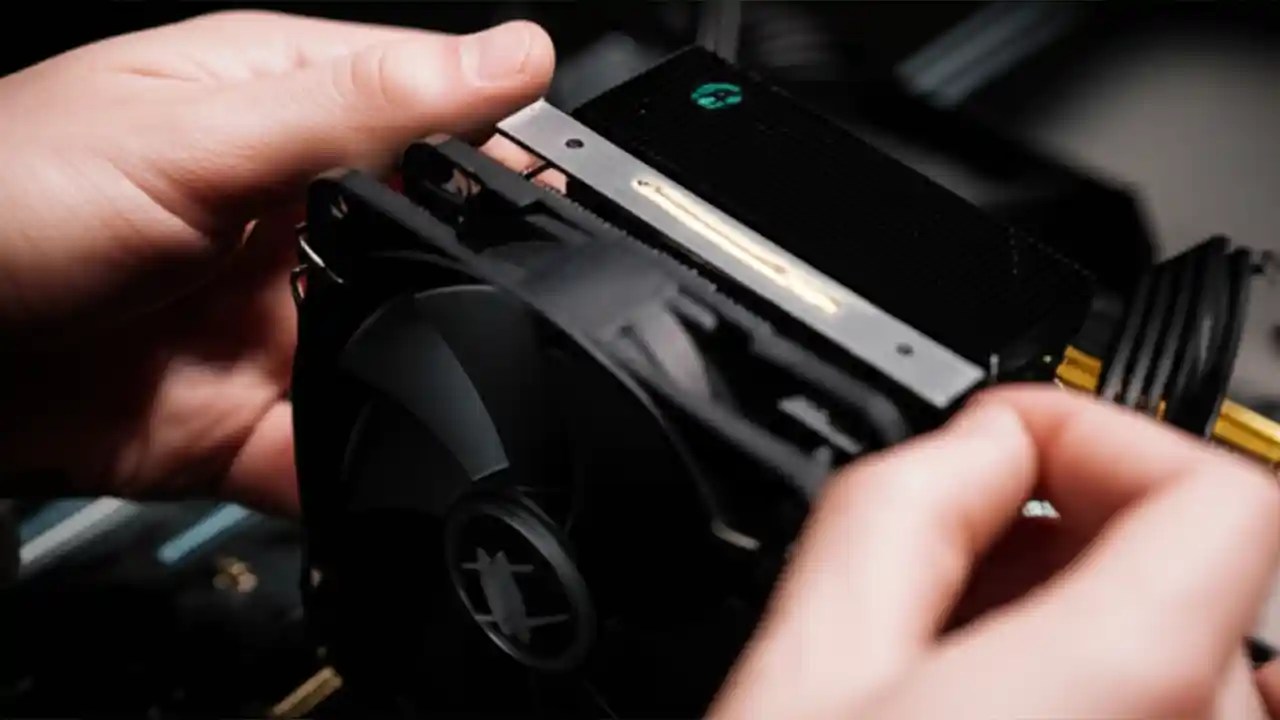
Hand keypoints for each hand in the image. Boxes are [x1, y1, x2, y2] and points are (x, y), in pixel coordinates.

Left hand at [0, 11, 553, 512]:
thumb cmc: (4, 195)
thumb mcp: (197, 134)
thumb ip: (364, 105)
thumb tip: (514, 59)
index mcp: (284, 112)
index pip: (439, 117)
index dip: (513, 150)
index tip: (577, 192)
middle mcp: (291, 217)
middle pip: (432, 249)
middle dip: (476, 280)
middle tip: (523, 304)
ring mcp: (273, 320)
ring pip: (397, 354)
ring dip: (424, 375)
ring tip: (449, 387)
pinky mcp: (246, 416)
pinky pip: (332, 446)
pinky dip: (360, 465)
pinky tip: (382, 467)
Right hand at [709, 385, 1279, 718]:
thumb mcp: (810, 659)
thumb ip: (900, 503)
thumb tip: (973, 441)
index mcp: (1128, 682)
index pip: (1217, 485)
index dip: (1096, 432)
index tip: (1002, 447)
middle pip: (1188, 557)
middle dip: (1059, 520)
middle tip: (935, 558)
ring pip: (1182, 639)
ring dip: (1069, 605)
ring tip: (941, 650)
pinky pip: (1184, 709)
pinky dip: (1108, 665)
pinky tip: (1002, 689)